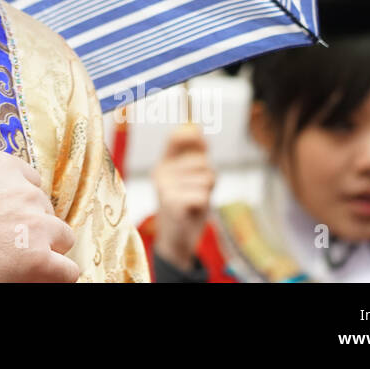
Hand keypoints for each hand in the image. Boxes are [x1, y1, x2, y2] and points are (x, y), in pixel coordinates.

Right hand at [0, 109, 78, 281]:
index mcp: (4, 167)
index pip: (29, 181)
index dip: (14, 200)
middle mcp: (25, 192)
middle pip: (44, 209)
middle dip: (29, 223)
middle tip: (1, 240)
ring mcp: (35, 227)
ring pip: (61, 237)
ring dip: (46, 247)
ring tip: (19, 259)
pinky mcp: (38, 262)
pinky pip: (66, 272)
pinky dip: (56, 275)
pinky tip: (36, 277)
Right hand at [151, 124, 215, 268]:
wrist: (175, 239)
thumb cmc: (186, 204)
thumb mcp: (190, 178)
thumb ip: (194, 154)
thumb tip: (197, 129)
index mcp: (163, 163)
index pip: (175, 138)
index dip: (191, 135)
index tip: (202, 139)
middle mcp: (160, 172)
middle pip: (202, 162)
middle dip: (208, 176)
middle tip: (197, 191)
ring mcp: (164, 187)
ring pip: (206, 179)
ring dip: (207, 192)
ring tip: (194, 201)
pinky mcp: (171, 204)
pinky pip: (203, 196)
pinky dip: (203, 204)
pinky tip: (192, 211)